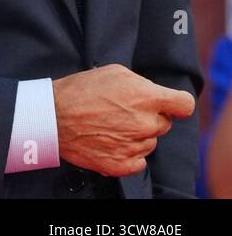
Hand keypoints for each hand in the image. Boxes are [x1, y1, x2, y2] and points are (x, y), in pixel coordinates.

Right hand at [51, 64, 195, 176]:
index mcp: (146, 98)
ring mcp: (135, 146)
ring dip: (137, 136)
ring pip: (150, 142)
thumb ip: (141, 83)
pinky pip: (139, 162)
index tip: (169, 105)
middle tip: (123, 112)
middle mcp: (145, 123)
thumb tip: (154, 94)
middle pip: (164, 124)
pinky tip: (111, 142)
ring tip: (111, 126)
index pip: (184, 104)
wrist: (52, 117)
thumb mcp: (113, 71)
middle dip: (149, 117)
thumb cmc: (79, 90)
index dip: (176, 104)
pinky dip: (128, 154)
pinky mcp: (122, 164)